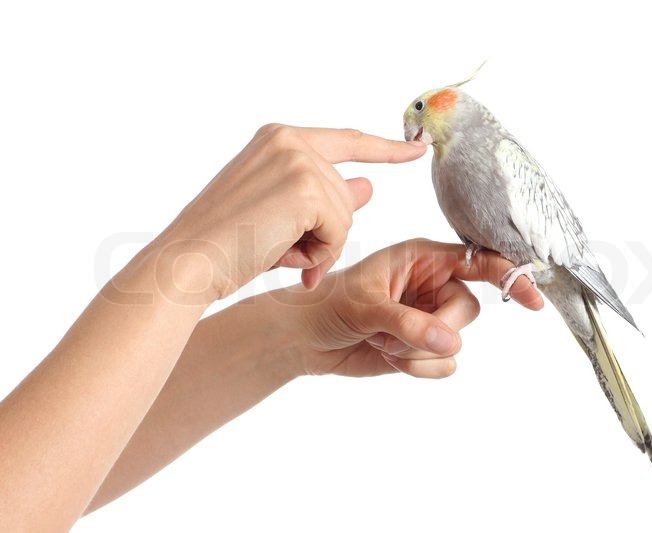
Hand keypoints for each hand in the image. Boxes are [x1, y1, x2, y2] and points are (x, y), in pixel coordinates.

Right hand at [152, 125, 426, 302]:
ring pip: (345, 216)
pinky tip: (282, 255)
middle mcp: (290, 140)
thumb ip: (325, 197)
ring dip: (318, 246)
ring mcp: (299, 160)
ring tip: (273, 249)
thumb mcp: (281, 216)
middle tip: (281, 248)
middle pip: (347, 195)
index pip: (348, 141)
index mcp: (279, 139)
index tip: (418, 147)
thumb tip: (369, 187)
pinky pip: (339, 231)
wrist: (189, 262)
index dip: (386, 149)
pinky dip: (317, 255)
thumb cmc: (225, 244)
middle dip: (325, 233)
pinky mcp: (307, 187)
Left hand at [272, 239, 543, 378]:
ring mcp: (430, 318)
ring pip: (456, 342)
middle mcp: (433, 285)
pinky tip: (387, 356)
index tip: (533, 299)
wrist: (306, 339)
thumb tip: (452, 345)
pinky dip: (416, 368)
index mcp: (423, 258)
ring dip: (418, 352)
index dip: (509, 276)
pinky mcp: (424, 348)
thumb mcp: (366, 306)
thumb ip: (409, 322)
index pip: (478, 262)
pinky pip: (444, 365)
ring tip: (381, 342)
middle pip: (468, 309)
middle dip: (436, 328)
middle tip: (396, 332)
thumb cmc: (329, 304)